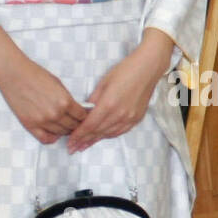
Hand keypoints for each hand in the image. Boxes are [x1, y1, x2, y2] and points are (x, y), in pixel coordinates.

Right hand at [0, 55, 89, 143]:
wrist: (13, 73)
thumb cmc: (35, 74)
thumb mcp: (58, 84)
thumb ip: (68, 99)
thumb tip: (77, 110)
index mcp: (65, 101)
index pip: (82, 117)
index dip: (85, 117)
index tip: (84, 117)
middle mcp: (55, 114)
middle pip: (73, 127)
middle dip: (77, 125)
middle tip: (76, 123)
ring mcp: (43, 121)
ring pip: (61, 133)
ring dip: (65, 131)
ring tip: (65, 126)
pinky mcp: (30, 125)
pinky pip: (46, 139)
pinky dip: (52, 138)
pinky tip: (54, 133)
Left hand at [67, 28, 173, 152]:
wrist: (147, 69)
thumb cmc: (125, 71)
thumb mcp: (103, 83)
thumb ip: (93, 100)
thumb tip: (85, 112)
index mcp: (108, 104)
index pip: (89, 125)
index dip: (78, 136)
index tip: (70, 142)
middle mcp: (119, 115)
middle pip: (98, 132)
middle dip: (83, 141)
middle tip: (72, 148)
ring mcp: (129, 118)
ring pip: (108, 134)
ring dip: (95, 141)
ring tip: (84, 146)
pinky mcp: (136, 119)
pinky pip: (120, 131)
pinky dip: (108, 135)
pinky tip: (101, 137)